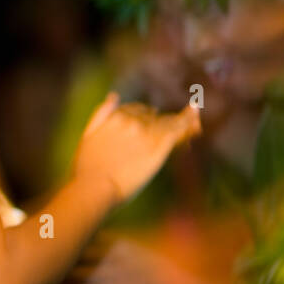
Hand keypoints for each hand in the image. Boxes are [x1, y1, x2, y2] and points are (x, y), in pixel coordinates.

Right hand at [72, 92, 200, 204]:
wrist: (94, 187)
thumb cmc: (86, 167)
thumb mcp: (88, 134)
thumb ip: (101, 113)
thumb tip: (114, 96)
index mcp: (117, 117)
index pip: (138, 110)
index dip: (148, 115)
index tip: (155, 119)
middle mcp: (133, 121)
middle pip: (155, 117)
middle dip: (166, 119)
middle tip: (181, 121)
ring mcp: (146, 134)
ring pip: (169, 123)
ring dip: (184, 119)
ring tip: (196, 117)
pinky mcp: (158, 148)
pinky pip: (177, 132)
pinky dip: (188, 126)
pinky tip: (196, 125)